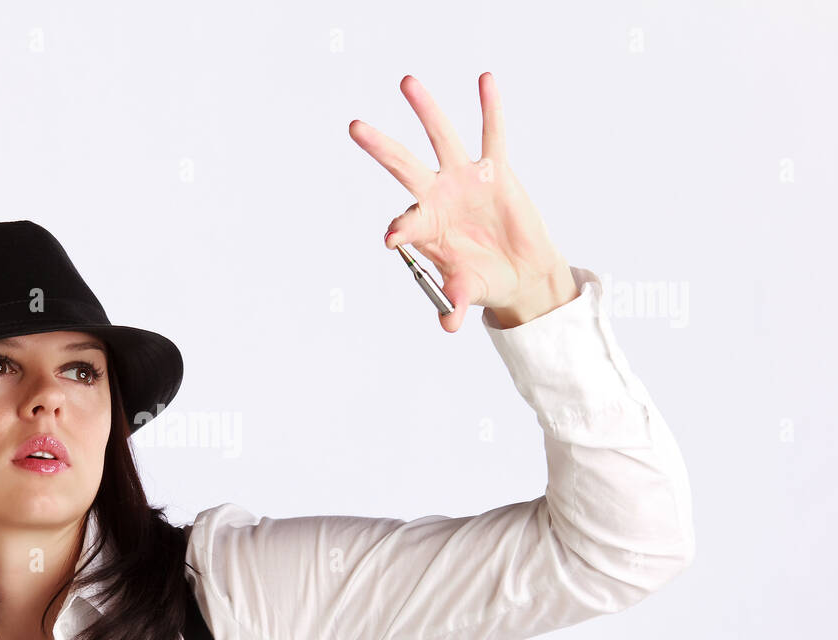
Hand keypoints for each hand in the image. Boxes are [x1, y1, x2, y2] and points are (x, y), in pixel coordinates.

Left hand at [350, 73, 576, 331]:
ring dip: (425, 110)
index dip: (399, 228)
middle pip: (403, 166)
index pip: (405, 223)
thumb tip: (448, 326)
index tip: (393, 236)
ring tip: (407, 82)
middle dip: (380, 148)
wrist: (519, 272)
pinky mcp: (495, 170)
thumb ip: (455, 303)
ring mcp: (464, 180)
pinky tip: (485, 80)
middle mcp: (437, 197)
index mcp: (425, 228)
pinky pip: (492, 134)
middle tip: (355, 127)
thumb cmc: (483, 279)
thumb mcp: (469, 292)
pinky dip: (490, 109)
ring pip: (440, 138)